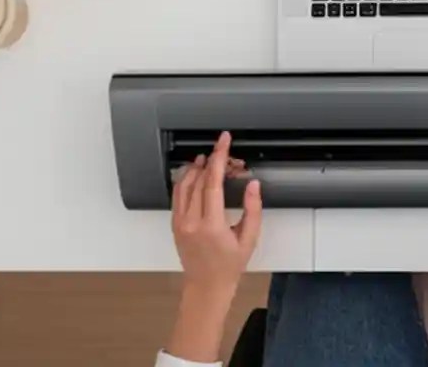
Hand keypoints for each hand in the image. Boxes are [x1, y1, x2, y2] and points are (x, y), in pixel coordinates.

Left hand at [166, 132, 262, 362]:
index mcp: (211, 225)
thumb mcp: (249, 239)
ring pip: (184, 184)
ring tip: (211, 159)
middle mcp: (191, 221)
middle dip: (213, 161)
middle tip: (226, 155)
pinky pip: (178, 194)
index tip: (223, 142)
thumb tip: (253, 184)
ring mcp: (180, 222)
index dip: (219, 158)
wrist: (206, 286)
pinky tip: (195, 173)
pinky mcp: (174, 223)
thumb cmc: (229, 265)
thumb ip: (252, 209)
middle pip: (199, 179)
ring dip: (197, 168)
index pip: (213, 182)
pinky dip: (186, 179)